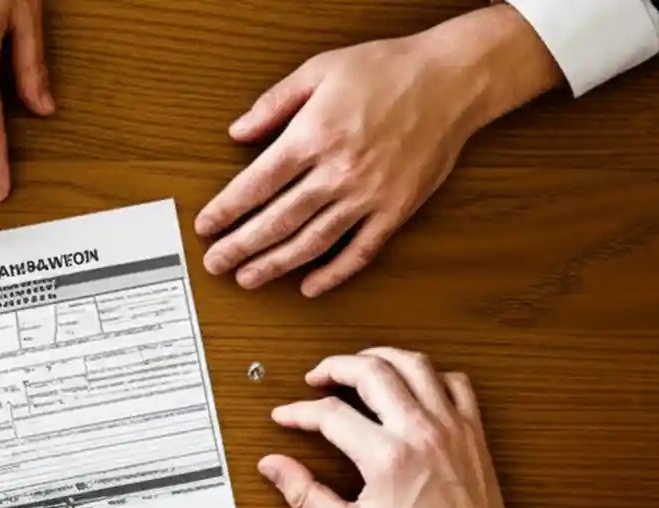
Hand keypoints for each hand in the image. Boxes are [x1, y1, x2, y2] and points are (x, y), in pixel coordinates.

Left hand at [196, 5, 561, 296]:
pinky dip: (334, 273)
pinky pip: (361, 251)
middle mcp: (339, 171)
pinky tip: (309, 287)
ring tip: (248, 279)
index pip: (257, 183)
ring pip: (313, 242)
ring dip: (276, 265)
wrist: (453, 79)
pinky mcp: (396, 209)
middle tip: (215, 264)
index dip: (227, 210)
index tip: (205, 227)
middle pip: (278, 220)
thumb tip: (237, 132)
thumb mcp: (319, 70)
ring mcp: (369, 195)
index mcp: (314, 136)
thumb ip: (273, 104)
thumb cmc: (386, 70)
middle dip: (241, 246)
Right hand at [261, 347, 529, 507]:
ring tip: (358, 367)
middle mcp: (422, 433)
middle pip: (371, 371)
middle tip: (316, 377)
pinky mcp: (474, 433)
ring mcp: (452, 428)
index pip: (329, 414)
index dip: (298, 412)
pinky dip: (430, 374)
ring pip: (415, 364)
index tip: (285, 417)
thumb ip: (305, 494)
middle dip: (335, 366)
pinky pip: (455, 382)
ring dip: (380, 357)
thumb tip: (273, 466)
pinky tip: (410, 385)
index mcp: (388, 459)